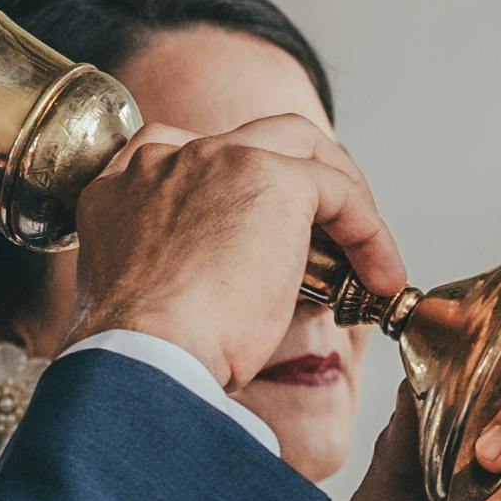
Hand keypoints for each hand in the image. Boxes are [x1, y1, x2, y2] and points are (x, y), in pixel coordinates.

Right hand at [70, 116, 408, 392]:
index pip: (188, 158)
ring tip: (365, 249)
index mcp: (120, 184)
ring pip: (299, 147)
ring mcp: (216, 159)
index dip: (231, 188)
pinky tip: (380, 274)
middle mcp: (163, 158)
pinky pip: (337, 191)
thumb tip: (220, 290)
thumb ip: (168, 267)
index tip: (258, 231)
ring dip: (340, 193)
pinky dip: (369, 231)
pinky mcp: (270, 179)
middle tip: (326, 233)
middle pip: (249, 141)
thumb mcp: (139, 298)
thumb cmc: (142, 353)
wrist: (145, 359)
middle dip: (297, 177)